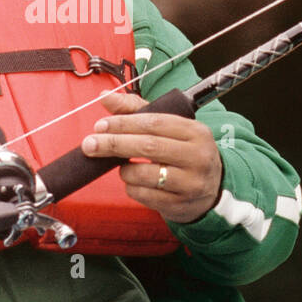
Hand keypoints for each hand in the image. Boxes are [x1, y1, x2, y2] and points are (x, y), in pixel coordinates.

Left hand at [80, 91, 223, 223]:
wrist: (211, 188)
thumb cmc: (183, 151)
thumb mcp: (169, 127)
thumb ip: (136, 110)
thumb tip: (104, 96)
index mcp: (196, 131)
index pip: (154, 123)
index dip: (123, 123)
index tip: (100, 125)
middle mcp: (197, 156)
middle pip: (148, 147)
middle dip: (114, 144)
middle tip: (90, 144)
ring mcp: (191, 183)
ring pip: (145, 174)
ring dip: (124, 170)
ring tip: (122, 166)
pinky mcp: (180, 204)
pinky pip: (145, 196)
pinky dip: (131, 187)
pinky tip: (134, 181)